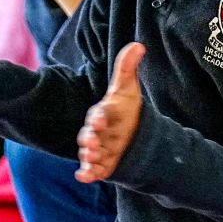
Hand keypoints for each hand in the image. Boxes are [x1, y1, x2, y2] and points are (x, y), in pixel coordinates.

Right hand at [77, 43, 145, 182]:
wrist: (132, 135)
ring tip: (92, 158)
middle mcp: (97, 132)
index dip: (98, 117)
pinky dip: (86, 173)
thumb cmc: (125, 110)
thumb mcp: (128, 90)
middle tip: (92, 142)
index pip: (98, 114)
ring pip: (88, 153)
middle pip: (88, 135)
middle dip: (89, 138)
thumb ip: (127, 68)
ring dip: (88, 156)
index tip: (101, 119)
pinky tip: (83, 177)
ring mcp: (97, 149)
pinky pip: (90, 169)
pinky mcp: (101, 164)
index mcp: (102, 113)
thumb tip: (139, 45)